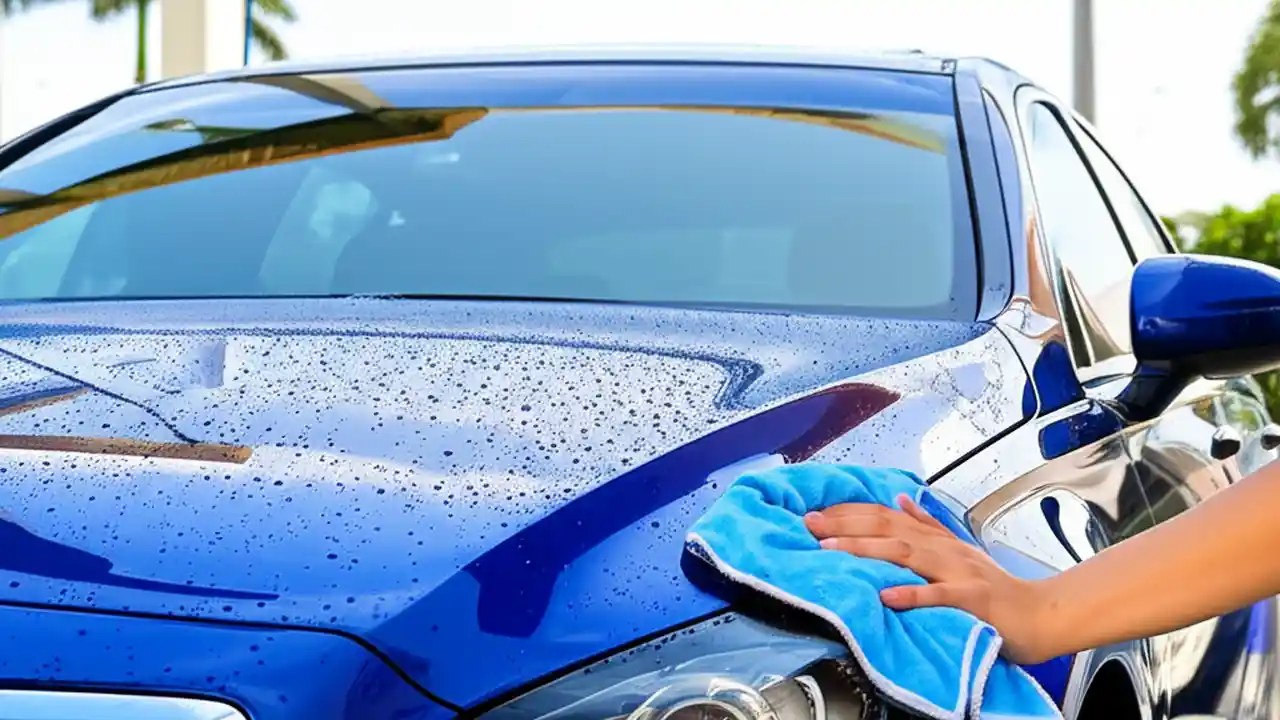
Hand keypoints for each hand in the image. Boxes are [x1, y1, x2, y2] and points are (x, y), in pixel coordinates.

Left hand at [804, 495, 1054, 663]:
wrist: (1039, 614)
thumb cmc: (996, 588)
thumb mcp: (959, 550)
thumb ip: (928, 525)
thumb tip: (902, 500)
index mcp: (936, 540)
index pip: (885, 517)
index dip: (848, 513)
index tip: (813, 514)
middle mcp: (943, 550)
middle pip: (888, 529)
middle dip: (845, 525)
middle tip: (809, 525)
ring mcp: (957, 572)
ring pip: (906, 554)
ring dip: (866, 549)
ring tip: (831, 550)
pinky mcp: (972, 600)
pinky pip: (940, 596)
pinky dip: (913, 594)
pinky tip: (886, 596)